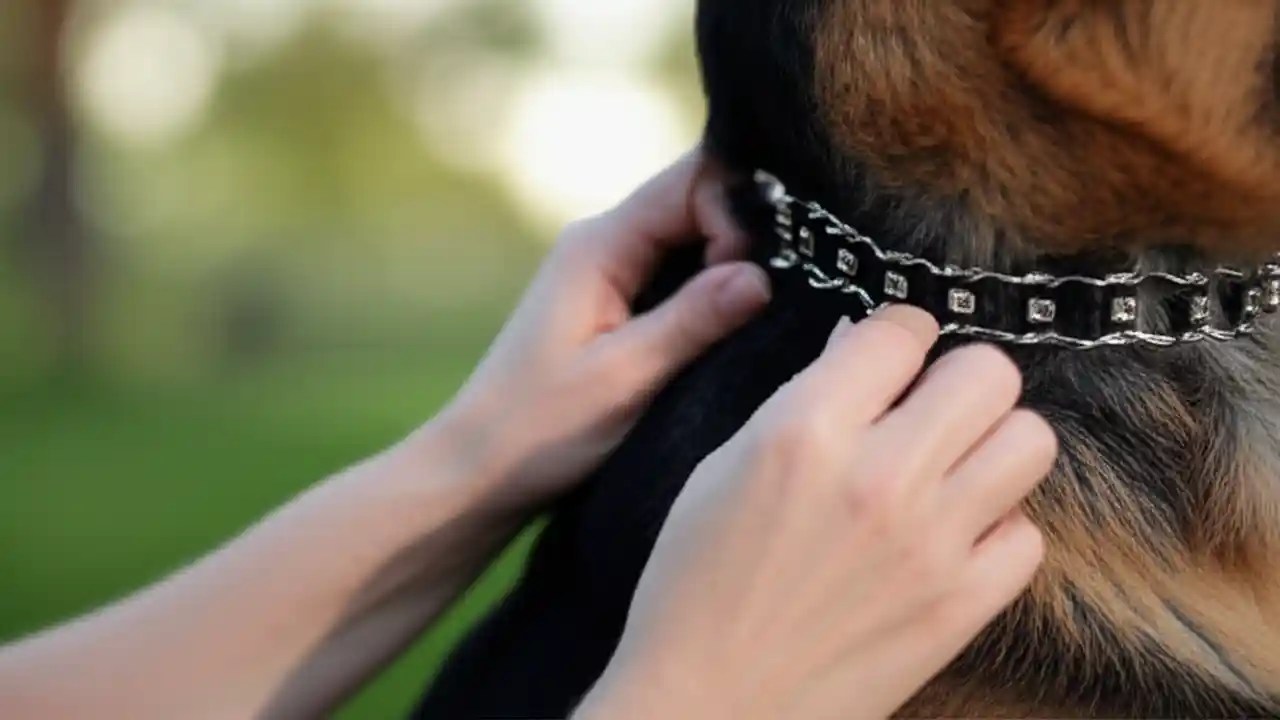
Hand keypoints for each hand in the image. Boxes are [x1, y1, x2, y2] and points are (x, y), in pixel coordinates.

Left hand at [435, 150, 771, 510]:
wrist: (477, 469)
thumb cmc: (540, 429)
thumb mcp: (625, 377)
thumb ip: (694, 320)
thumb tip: (762, 274)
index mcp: (598, 245)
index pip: (691, 182)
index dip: (736, 216)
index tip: (753, 283)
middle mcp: (602, 244)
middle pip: (695, 203)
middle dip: (741, 240)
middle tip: (763, 304)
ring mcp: (606, 272)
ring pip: (690, 240)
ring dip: (727, 271)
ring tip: (749, 322)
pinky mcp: (613, 304)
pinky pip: (675, 275)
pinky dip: (706, 296)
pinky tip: (722, 334)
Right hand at [579, 307, 1056, 719]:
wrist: (710, 707)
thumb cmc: (692, 587)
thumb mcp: (721, 469)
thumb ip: (797, 404)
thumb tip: (860, 352)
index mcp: (805, 432)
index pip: (903, 330)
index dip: (897, 334)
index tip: (889, 355)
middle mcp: (880, 478)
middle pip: (989, 374)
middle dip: (957, 380)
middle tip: (927, 408)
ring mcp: (932, 545)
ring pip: (1030, 442)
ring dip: (991, 444)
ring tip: (949, 467)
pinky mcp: (961, 608)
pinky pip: (1027, 535)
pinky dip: (996, 529)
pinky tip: (951, 537)